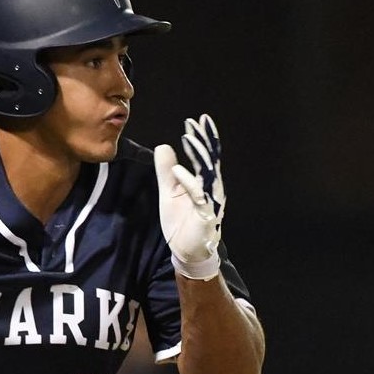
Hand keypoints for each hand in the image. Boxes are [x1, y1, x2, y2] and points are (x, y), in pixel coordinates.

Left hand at [153, 114, 225, 280]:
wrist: (186, 250)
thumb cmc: (181, 222)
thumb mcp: (168, 192)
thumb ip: (166, 171)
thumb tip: (163, 146)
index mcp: (203, 182)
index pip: (204, 156)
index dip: (201, 139)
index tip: (195, 122)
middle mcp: (211, 189)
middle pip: (210, 160)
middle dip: (204, 141)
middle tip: (199, 123)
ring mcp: (210, 201)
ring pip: (207, 174)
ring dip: (199, 156)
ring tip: (190, 139)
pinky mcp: (205, 215)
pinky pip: (198, 196)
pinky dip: (189, 182)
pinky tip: (179, 171)